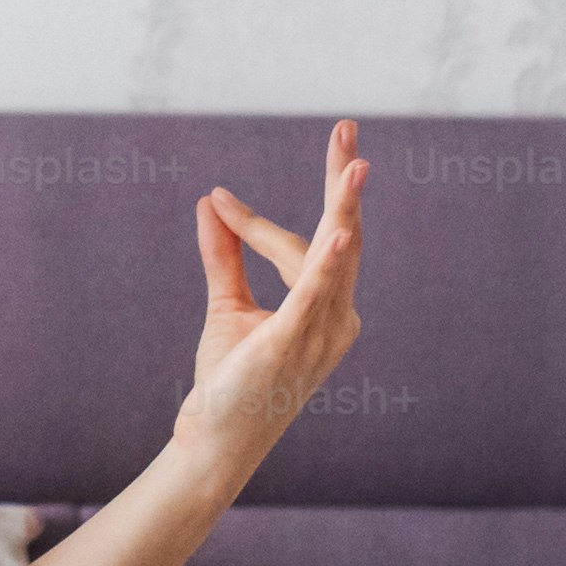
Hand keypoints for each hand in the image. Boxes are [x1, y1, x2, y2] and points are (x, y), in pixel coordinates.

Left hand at [170, 120, 366, 480]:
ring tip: (353, 163)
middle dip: (343, 181)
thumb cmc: (231, 379)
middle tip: (346, 129)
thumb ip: (225, 253)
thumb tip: (211, 200)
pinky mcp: (293, 343)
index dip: (256, 222)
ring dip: (343, 206)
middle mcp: (335, 318)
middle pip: (344, 235)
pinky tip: (337, 233)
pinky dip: (326, 263)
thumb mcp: (227, 304)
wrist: (216, 437)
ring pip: (337, 253)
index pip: (302, 244)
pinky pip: (315, 293)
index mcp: (326, 308)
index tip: (218, 199)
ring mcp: (321, 332)